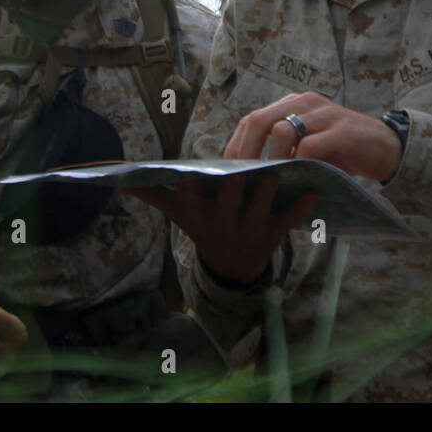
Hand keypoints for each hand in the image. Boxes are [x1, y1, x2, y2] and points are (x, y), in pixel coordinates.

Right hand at [124, 173, 315, 285]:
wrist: (233, 265)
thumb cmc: (203, 226)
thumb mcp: (179, 214)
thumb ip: (153, 195)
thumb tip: (119, 181)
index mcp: (198, 216)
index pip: (190, 199)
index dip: (191, 187)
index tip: (191, 173)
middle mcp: (222, 225)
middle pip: (227, 203)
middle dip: (233, 186)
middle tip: (241, 167)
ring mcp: (249, 231)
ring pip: (259, 210)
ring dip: (266, 193)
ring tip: (275, 173)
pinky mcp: (274, 235)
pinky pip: (289, 221)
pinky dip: (301, 208)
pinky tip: (312, 191)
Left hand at [224, 91, 402, 183]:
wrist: (389, 149)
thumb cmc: (344, 152)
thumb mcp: (310, 148)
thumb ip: (286, 151)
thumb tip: (250, 174)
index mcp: (294, 104)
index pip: (253, 119)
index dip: (237, 145)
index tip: (229, 171)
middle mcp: (306, 103)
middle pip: (259, 121)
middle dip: (245, 152)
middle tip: (242, 179)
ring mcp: (325, 114)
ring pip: (282, 131)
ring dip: (270, 159)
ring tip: (268, 181)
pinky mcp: (342, 130)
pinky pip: (310, 145)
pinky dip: (298, 164)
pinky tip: (296, 180)